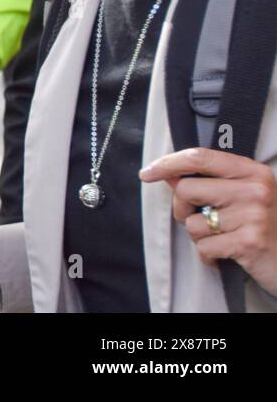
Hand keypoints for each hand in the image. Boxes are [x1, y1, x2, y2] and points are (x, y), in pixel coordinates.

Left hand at [141, 147, 276, 297]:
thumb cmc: (265, 227)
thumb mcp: (246, 195)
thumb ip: (212, 181)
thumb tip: (168, 174)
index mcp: (253, 171)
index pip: (200, 157)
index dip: (167, 164)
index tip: (146, 173)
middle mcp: (255, 190)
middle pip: (186, 189)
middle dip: (182, 209)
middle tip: (201, 219)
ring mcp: (254, 216)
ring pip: (192, 222)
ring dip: (198, 236)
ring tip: (221, 238)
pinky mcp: (249, 243)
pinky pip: (203, 247)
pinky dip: (207, 255)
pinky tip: (223, 256)